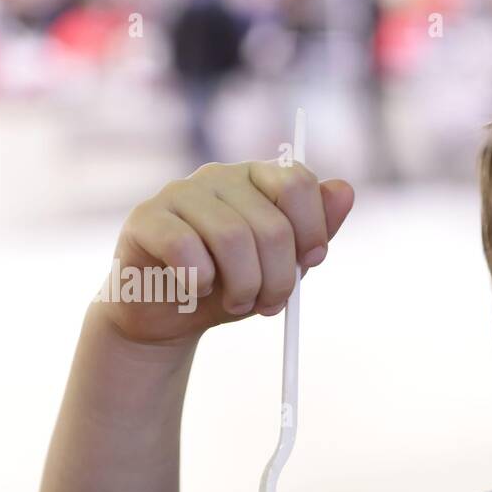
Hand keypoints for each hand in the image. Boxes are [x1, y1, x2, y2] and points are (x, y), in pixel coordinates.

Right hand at [97, 160, 354, 345]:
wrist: (167, 315)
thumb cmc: (228, 285)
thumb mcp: (280, 265)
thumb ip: (314, 232)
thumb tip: (345, 190)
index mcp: (256, 179)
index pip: (298, 183)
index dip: (313, 231)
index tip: (310, 263)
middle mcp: (219, 176)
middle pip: (271, 224)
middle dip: (280, 279)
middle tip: (270, 304)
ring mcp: (179, 192)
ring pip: (232, 238)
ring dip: (243, 287)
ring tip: (238, 304)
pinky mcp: (146, 218)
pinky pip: (187, 249)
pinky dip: (200, 281)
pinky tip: (196, 288)